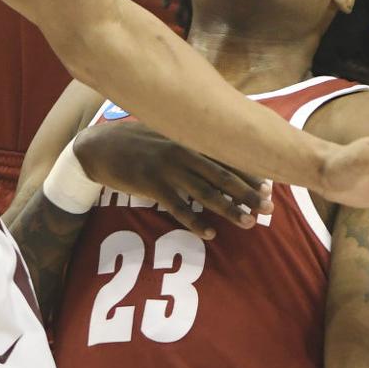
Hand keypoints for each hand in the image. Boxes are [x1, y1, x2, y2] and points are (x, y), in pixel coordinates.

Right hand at [73, 119, 272, 240]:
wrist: (98, 147)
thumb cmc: (134, 141)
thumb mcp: (162, 134)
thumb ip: (187, 142)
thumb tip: (215, 153)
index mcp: (186, 139)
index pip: (224, 156)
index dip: (248, 172)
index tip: (270, 186)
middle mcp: (180, 152)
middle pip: (222, 175)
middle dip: (247, 193)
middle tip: (268, 208)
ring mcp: (166, 169)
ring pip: (205, 193)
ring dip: (229, 209)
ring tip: (248, 223)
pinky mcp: (151, 184)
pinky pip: (178, 207)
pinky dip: (195, 221)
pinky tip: (209, 233)